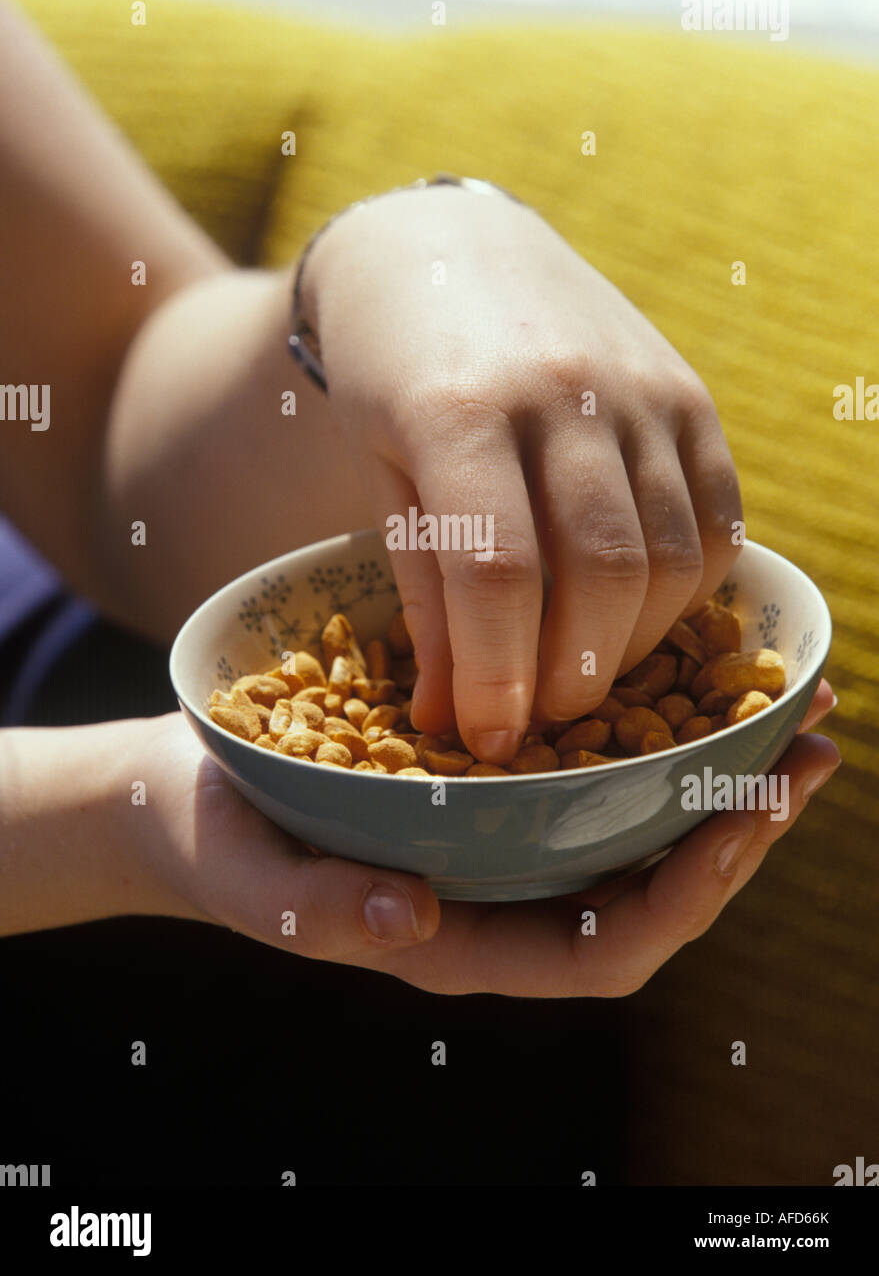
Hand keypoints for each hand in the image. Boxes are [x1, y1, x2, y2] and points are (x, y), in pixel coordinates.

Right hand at [132, 683, 837, 997]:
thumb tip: (411, 919)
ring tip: (786, 709)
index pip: (606, 951)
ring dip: (716, 772)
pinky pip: (595, 764)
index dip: (684, 899)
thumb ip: (323, 911)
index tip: (742, 824)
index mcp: (467, 939)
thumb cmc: (217, 843)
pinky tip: (690, 662)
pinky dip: (655, 722)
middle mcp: (505, 892)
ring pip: (635, 823)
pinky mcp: (497, 779)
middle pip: (649, 886)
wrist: (189, 790)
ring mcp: (507, 835)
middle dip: (735, 833)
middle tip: (806, 756)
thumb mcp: (254, 881)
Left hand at [304, 183, 742, 764]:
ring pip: (670, 554)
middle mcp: (563, 388)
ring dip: (632, 643)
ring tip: (581, 669)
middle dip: (574, 675)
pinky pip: (716, 521)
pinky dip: (685, 590)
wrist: (452, 249)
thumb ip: (424, 593)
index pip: (497, 569)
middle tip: (540, 719)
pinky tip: (632, 612)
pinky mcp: (690, 394)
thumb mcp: (383, 476)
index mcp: (458, 407)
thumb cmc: (394, 377)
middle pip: (602, 570)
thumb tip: (450, 718)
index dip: (499, 675)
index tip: (489, 741)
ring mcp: (639, 387)